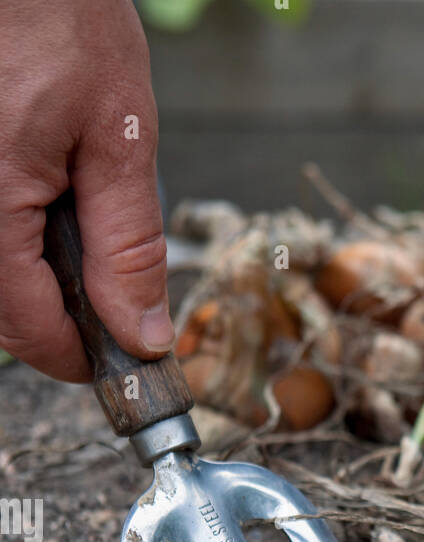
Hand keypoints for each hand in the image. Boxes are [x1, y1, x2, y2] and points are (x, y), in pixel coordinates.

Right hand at [0, 0, 172, 381]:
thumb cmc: (57, 12)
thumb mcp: (118, 136)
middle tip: (111, 272)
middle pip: (4, 310)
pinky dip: (14, 226)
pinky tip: (42, 177)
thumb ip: (129, 247)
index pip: (30, 333)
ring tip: (72, 196)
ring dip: (35, 264)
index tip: (127, 356)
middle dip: (61, 308)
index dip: (84, 357)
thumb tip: (142, 335)